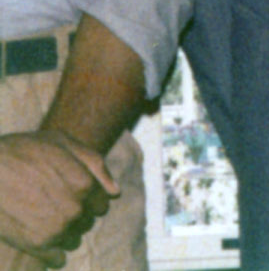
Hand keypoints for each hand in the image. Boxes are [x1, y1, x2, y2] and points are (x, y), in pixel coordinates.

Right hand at [0, 130, 117, 265]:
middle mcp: (75, 210)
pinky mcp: (36, 245)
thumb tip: (114, 192)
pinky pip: (57, 259)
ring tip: (43, 217)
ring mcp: (56, 229)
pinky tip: (38, 236)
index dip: (88, 199)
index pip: (102, 205)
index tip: (70, 195)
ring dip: (63, 232)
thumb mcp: (62, 143)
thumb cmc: (21, 152)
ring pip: (73, 240)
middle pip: (87, 222)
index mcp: (85, 185)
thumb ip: (95, 164)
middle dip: (75, 214)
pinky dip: (51, 252)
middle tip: (52, 203)